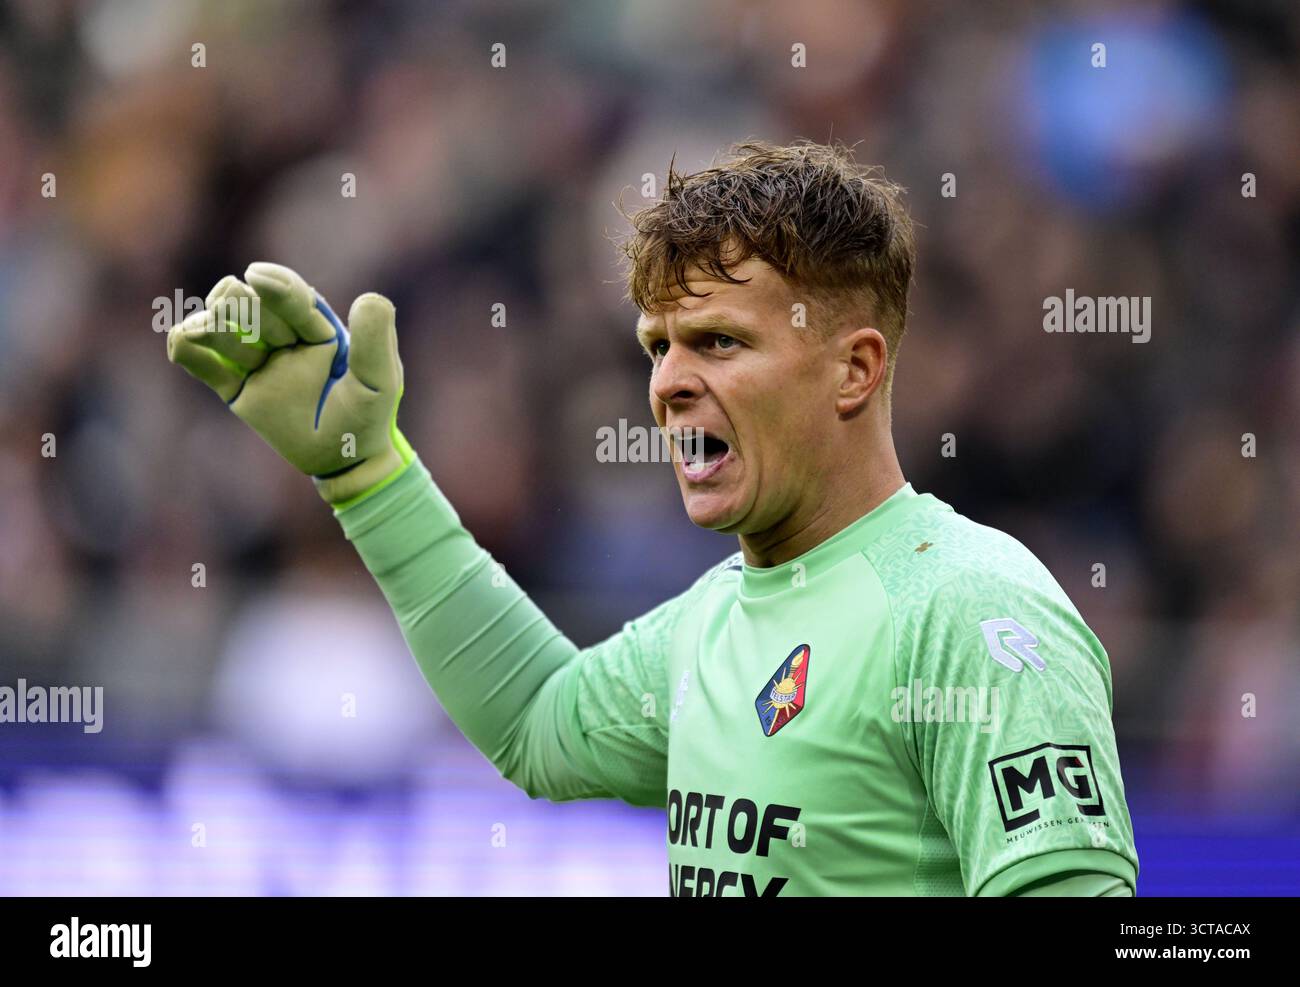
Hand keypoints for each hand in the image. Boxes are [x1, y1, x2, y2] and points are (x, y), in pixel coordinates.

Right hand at [166, 262, 413, 504]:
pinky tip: (182, 340)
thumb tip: (368, 298)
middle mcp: (281, 336)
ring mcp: (255, 360)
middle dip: (252, 315)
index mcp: (316, 326)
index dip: (274, 285)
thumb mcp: (380, 379)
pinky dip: (186, 346)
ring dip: (220, 331)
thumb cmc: (368, 416)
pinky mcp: (234, 388)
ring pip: (217, 323)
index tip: (257, 276)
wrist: (345, 459)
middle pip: (245, 300)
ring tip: (243, 356)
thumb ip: (376, 339)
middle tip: (276, 347)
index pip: (288, 295)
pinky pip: (200, 361)